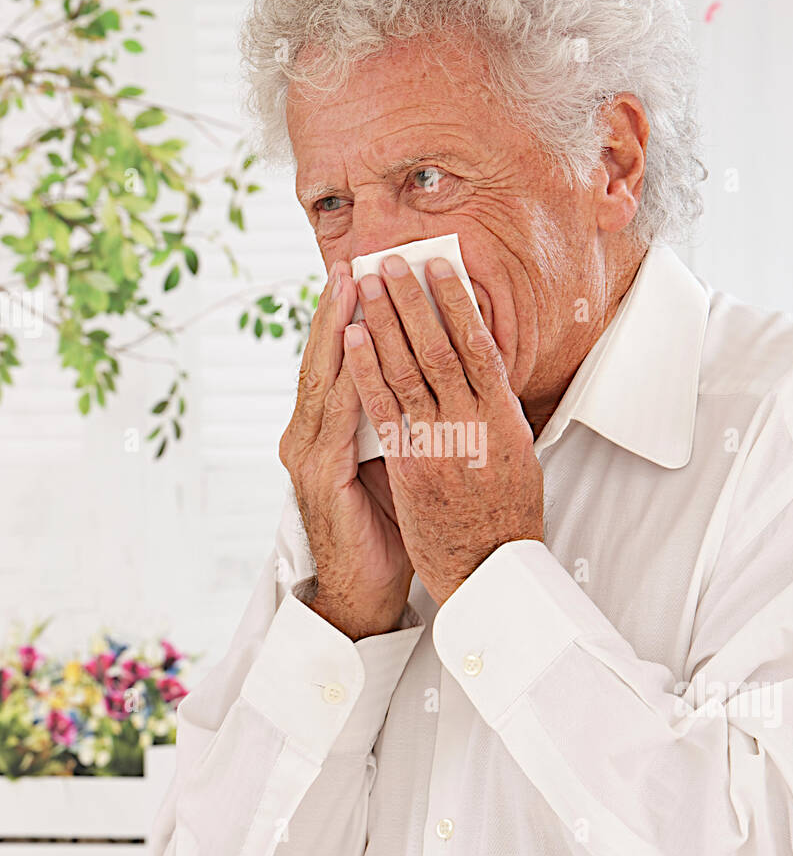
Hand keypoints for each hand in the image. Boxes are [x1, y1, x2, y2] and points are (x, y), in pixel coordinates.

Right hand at [279, 260, 413, 639]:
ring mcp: (307, 456)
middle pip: (322, 362)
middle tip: (354, 265)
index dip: (347, 319)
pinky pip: (336, 418)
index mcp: (323, 432)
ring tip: (353, 289)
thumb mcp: (391, 461)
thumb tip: (423, 375)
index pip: (335, 365)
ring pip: (324, 380)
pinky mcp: (320, 477)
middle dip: (338, 311)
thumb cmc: (385, 527)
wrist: (365, 590)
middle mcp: (306, 437)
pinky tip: (357, 349)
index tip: (363, 275)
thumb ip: (393, 420)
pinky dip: (348, 378)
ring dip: (340, 331)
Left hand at [345, 253, 543, 605]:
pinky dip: (367, 371)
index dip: (457, 303)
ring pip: (408, 370)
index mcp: (505, 418)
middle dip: (412, 300)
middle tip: (390, 261)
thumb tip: (484, 375)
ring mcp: (440, 444)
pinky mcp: (410, 467)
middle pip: (440, 347)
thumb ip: (496, 414)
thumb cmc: (506, 517)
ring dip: (384, 322)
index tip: (439, 267)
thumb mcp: (517, 457)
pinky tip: (354, 341)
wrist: (489, 570)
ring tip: (366, 284)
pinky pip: (384, 411)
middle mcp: (474, 424)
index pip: (480, 345)